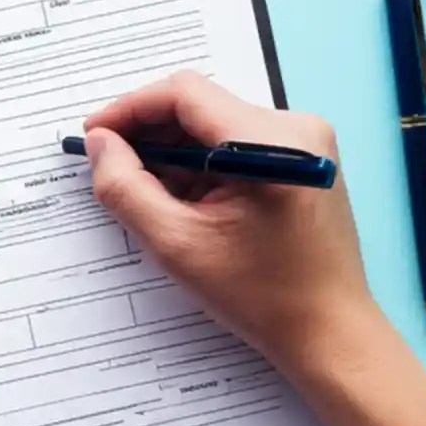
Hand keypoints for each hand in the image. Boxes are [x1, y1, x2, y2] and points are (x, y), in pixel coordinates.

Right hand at [82, 71, 373, 365]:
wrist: (330, 332)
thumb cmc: (261, 296)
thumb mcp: (177, 244)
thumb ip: (126, 188)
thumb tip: (100, 143)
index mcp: (270, 142)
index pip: (185, 93)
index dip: (131, 108)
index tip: (95, 135)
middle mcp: (295, 127)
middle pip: (201, 105)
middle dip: (150, 132)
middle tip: (111, 165)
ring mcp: (305, 141)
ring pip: (216, 123)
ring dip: (175, 150)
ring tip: (148, 191)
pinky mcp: (304, 158)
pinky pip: (237, 141)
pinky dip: (203, 161)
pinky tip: (185, 198)